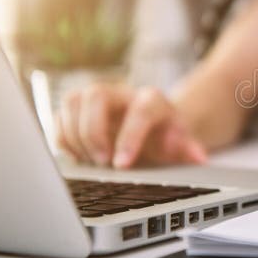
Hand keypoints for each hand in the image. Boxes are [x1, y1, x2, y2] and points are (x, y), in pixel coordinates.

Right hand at [56, 84, 206, 168]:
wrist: (154, 126)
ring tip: (91, 162)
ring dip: (76, 137)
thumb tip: (199, 157)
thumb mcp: (181, 143)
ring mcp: (96, 98)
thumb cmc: (166, 135)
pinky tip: (79, 157)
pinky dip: (63, 140)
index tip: (122, 165)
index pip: (140, 110)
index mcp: (152, 100)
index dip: (130, 137)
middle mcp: (121, 93)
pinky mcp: (77, 109)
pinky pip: (59, 117)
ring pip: (72, 102)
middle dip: (93, 132)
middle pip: (96, 95)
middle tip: (101, 162)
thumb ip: (189, 149)